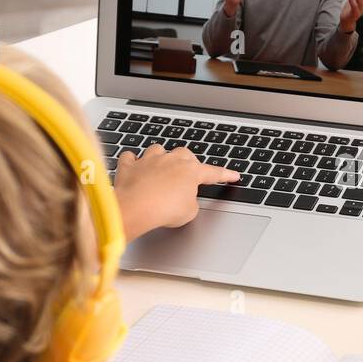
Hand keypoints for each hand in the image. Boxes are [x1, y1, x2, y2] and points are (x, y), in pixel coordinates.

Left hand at [112, 145, 237, 239]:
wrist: (136, 208)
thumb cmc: (164, 209)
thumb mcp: (189, 212)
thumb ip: (191, 202)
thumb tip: (185, 200)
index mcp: (191, 171)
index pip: (213, 172)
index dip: (225, 175)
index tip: (233, 175)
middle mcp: (170, 160)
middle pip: (184, 154)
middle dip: (188, 161)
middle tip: (189, 172)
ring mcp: (148, 161)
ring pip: (157, 150)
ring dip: (160, 156)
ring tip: (161, 166)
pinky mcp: (129, 167)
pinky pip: (130, 158)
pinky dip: (132, 162)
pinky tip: (133, 167)